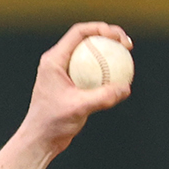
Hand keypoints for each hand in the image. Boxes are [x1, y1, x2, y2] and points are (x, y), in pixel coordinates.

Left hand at [16, 22, 132, 156]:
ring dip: (108, 53)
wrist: (41, 140)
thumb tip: (125, 88)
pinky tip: (121, 78)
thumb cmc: (52, 123)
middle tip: (127, 45)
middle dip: (108, 37)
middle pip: (86, 39)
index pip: (78, 33)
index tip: (118, 36)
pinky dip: (106, 71)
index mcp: (54, 60)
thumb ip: (102, 97)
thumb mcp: (78, 108)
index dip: (100, 28)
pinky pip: (91, 72)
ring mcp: (65, 73)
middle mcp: (58, 62)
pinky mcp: (71, 84)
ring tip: (127, 57)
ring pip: (90, 55)